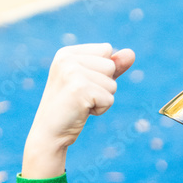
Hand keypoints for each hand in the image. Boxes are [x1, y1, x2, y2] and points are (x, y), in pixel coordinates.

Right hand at [22, 43, 134, 177]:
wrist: (51, 132)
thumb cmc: (72, 107)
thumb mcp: (93, 81)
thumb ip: (112, 66)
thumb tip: (132, 53)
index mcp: (68, 53)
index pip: (106, 50)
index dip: (102, 71)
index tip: (82, 84)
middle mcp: (67, 59)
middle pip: (110, 66)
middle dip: (104, 86)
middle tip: (81, 96)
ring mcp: (72, 72)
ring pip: (112, 84)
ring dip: (102, 99)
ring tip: (81, 104)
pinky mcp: (80, 89)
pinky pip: (109, 99)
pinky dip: (101, 109)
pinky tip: (83, 111)